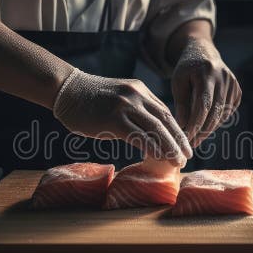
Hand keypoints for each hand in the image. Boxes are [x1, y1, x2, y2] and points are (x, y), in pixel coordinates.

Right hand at [53, 69, 191, 165]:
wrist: (65, 90)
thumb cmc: (88, 99)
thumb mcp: (118, 96)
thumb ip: (134, 109)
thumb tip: (148, 132)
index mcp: (139, 90)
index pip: (165, 112)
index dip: (176, 130)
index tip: (183, 145)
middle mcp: (136, 96)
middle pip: (165, 120)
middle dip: (179, 140)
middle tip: (187, 156)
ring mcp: (125, 107)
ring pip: (156, 129)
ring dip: (169, 148)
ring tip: (177, 161)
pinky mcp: (114, 119)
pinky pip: (138, 136)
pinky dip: (151, 148)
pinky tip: (158, 158)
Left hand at [171, 37, 241, 146]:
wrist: (204, 52)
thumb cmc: (187, 69)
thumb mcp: (178, 82)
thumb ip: (181, 104)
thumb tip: (182, 128)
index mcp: (207, 73)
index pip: (203, 105)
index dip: (196, 124)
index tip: (186, 138)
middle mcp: (224, 77)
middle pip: (215, 112)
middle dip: (203, 130)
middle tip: (191, 144)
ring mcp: (234, 84)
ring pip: (223, 114)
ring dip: (209, 128)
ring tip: (196, 138)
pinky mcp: (238, 90)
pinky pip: (228, 112)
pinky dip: (217, 121)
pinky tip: (206, 125)